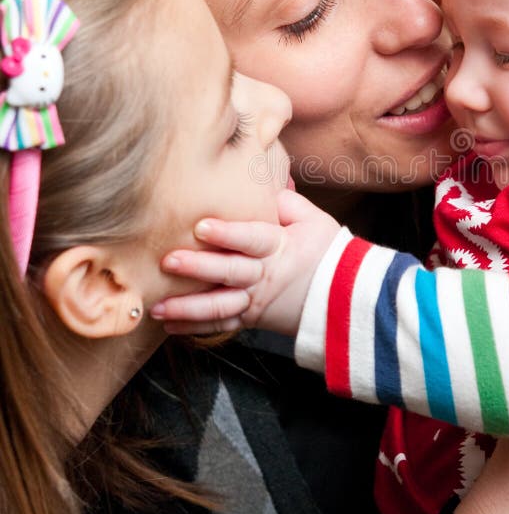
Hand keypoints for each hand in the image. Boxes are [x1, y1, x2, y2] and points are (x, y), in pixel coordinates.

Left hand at [153, 190, 340, 336]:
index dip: (227, 233)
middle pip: (230, 272)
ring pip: (221, 306)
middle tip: (168, 261)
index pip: (251, 238)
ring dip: (188, 308)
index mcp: (280, 247)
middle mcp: (265, 276)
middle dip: (198, 267)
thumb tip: (258, 186)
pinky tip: (168, 325)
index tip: (200, 226)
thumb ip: (285, 202)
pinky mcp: (252, 319)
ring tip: (158, 307)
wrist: (344, 296)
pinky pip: (222, 325)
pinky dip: (195, 327)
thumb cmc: (328, 253)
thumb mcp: (314, 220)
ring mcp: (257, 301)